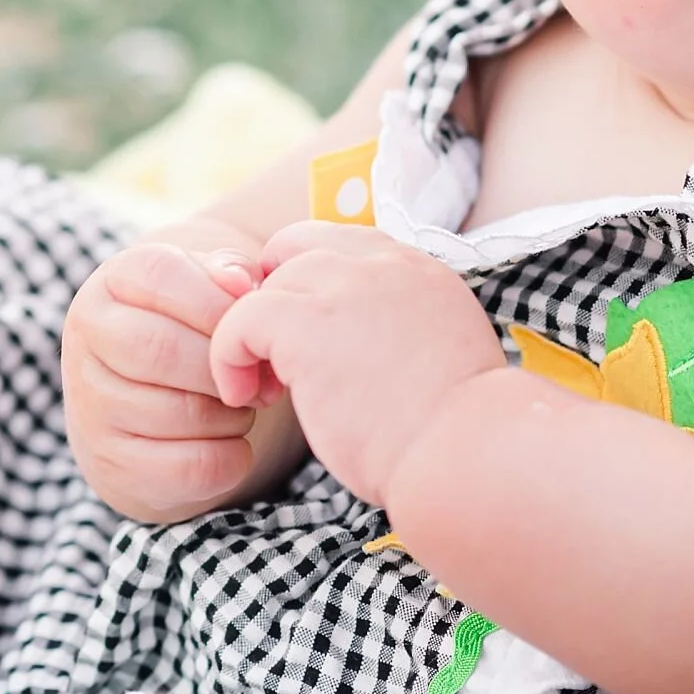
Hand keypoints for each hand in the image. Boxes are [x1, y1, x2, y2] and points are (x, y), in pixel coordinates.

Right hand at [63, 239, 264, 520]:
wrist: (145, 409)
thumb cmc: (191, 332)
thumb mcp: (207, 289)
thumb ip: (231, 274)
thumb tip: (243, 284)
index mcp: (112, 283)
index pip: (162, 275)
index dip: (221, 303)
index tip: (254, 328)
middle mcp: (87, 339)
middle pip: (164, 349)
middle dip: (227, 368)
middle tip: (263, 380)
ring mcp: (89, 405)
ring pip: (180, 412)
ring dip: (232, 414)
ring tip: (242, 406)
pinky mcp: (110, 463)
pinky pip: (189, 466)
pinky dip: (229, 457)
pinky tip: (230, 441)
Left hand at [209, 222, 505, 505]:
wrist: (464, 449)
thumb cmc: (456, 430)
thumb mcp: (439, 354)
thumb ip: (400, 330)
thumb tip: (361, 352)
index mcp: (418, 270)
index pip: (342, 245)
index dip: (311, 284)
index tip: (310, 340)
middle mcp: (382, 263)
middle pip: (296, 250)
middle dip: (277, 299)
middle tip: (279, 361)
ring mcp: (344, 285)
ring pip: (266, 284)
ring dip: (253, 333)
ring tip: (265, 390)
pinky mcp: (307, 323)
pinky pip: (239, 320)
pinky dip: (229, 355)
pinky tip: (244, 395)